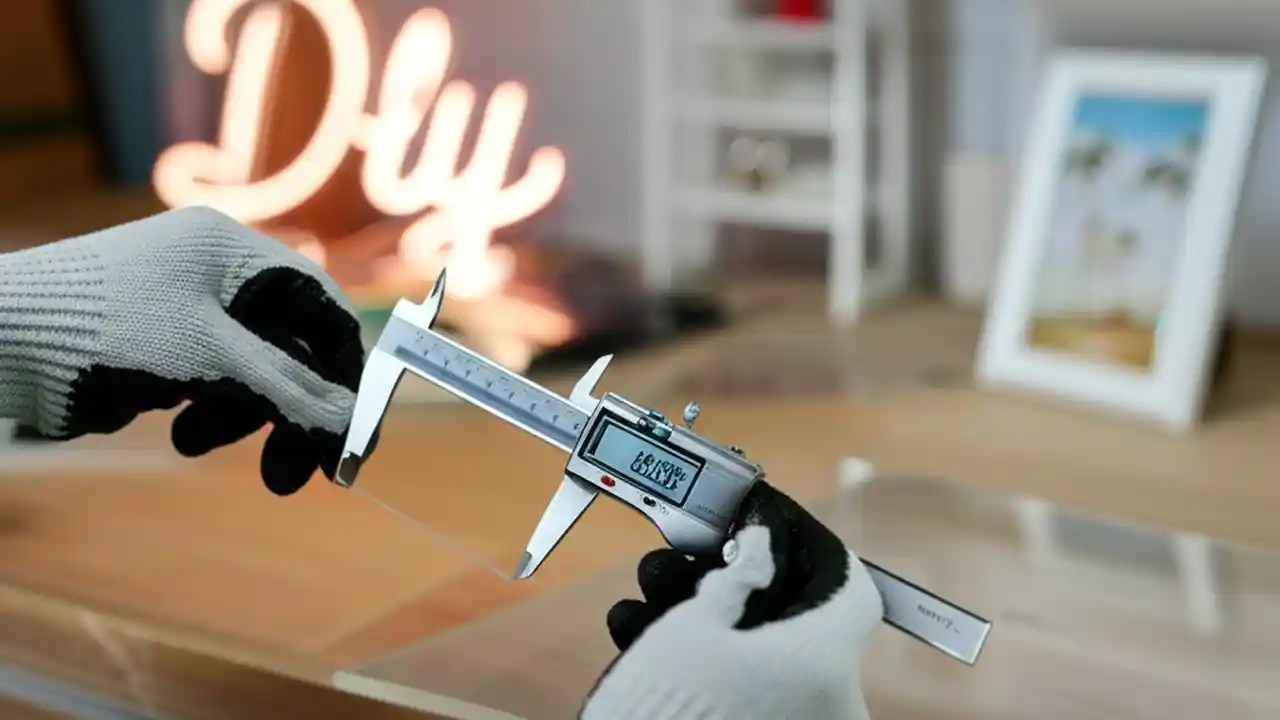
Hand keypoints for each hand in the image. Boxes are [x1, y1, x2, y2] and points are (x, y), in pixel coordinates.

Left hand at [0, 207, 363, 493]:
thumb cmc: (106, 330)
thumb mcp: (210, 359)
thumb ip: (289, 391)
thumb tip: (354, 428)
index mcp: (236, 252)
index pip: (323, 309)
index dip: (346, 371)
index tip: (352, 433)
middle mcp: (219, 275)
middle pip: (291, 349)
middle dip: (293, 412)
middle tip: (300, 474)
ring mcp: (190, 309)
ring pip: (253, 374)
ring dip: (243, 419)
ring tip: (195, 444)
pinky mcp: (164, 345)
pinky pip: (215, 383)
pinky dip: (210, 413)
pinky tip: (179, 433)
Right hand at [582, 482, 882, 719]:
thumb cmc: (668, 703)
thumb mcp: (694, 624)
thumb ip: (739, 575)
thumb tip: (761, 543)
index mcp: (823, 661)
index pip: (849, 586)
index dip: (812, 547)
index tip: (774, 529)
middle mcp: (831, 701)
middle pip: (800, 617)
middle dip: (742, 581)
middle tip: (697, 558)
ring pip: (770, 654)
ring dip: (714, 619)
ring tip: (651, 593)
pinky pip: (757, 689)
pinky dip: (715, 662)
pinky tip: (650, 634)